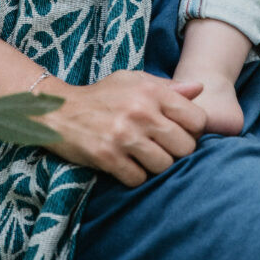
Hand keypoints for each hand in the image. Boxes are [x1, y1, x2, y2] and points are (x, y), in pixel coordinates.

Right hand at [40, 70, 206, 187]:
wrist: (59, 110)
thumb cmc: (103, 95)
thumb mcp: (134, 80)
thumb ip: (169, 87)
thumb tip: (200, 88)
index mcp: (152, 90)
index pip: (198, 120)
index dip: (193, 130)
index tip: (179, 132)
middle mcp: (141, 111)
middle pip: (185, 147)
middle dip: (176, 152)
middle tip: (161, 147)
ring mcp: (124, 135)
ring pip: (164, 166)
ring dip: (155, 166)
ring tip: (143, 156)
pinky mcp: (108, 156)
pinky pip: (139, 179)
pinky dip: (135, 176)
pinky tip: (126, 164)